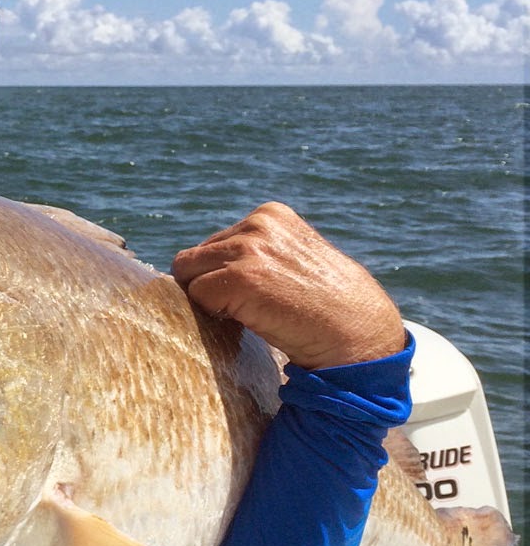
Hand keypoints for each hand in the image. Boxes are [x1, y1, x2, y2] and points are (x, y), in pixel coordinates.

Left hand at [171, 202, 405, 369]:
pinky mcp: (239, 278)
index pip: (215, 243)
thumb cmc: (327, 305)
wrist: (357, 331)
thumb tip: (206, 268)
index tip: (248, 296)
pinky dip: (209, 315)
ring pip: (189, 275)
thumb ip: (258, 253)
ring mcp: (248, 249)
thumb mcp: (293, 259)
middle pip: (195, 257)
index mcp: (271, 214)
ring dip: (205, 300)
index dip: (220, 274)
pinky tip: (244, 323)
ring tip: (243, 316)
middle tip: (239, 311)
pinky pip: (195, 296)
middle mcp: (258, 223)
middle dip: (206, 285)